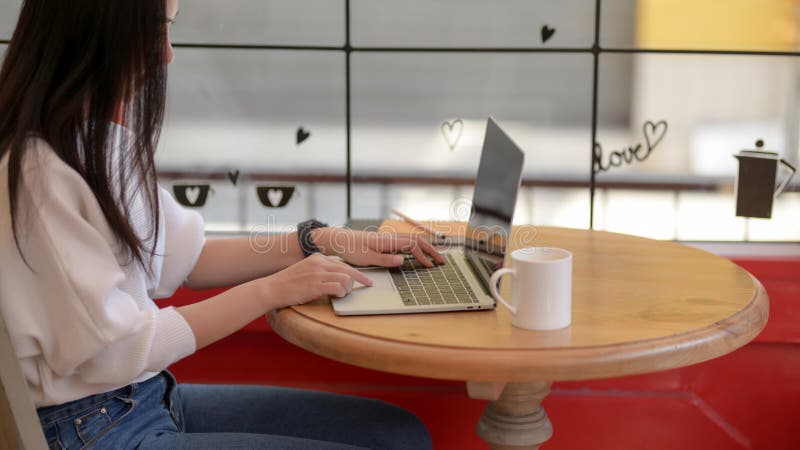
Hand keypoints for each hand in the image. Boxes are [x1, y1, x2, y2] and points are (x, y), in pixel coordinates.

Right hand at [258, 253, 372, 307]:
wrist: (272, 288)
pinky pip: (338, 288)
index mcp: (317, 257)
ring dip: (348, 288)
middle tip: (368, 284)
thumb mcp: (305, 270)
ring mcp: (317, 273)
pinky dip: (342, 293)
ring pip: (345, 278)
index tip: (365, 278)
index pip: (342, 263)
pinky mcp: (315, 285)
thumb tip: (337, 277)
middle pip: (348, 269)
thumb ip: (320, 271)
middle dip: (360, 278)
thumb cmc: (288, 283)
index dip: (356, 271)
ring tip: (344, 294)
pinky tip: (338, 296)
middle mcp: (319, 263)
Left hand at [311, 228, 445, 267]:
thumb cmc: (350, 249)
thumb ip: (385, 259)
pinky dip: (417, 248)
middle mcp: (391, 238)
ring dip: (425, 248)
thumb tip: (403, 260)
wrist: (339, 240)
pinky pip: (406, 243)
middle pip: (417, 240)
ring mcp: (389, 239)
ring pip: (412, 240)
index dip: (423, 256)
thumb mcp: (367, 258)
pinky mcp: (386, 242)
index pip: (412, 246)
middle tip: (442, 261)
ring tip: (435, 257)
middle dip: (431, 250)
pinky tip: (419, 254)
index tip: (430, 266)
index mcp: (388, 241)